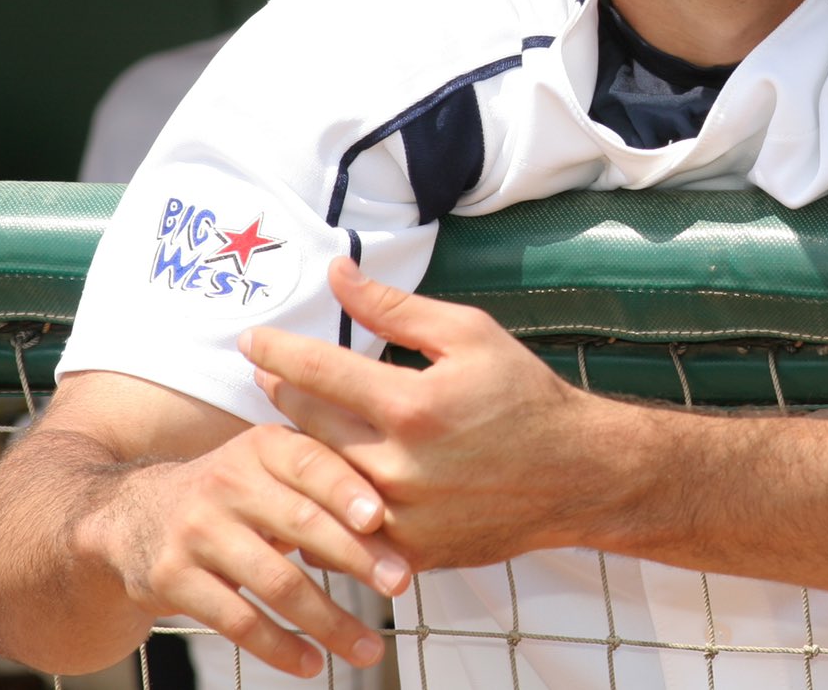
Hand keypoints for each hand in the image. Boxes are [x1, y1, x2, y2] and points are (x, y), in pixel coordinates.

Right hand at [86, 423, 410, 678]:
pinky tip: (311, 663)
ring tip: (369, 647)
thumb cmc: (233, 492)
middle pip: (300, 524)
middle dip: (356, 558)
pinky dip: (279, 647)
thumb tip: (412, 510)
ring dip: (328, 620)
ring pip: (274, 582)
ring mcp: (197, 532)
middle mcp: (227, 483)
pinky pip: (236, 620)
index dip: (345, 489)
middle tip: (400, 585)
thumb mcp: (270, 464)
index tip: (382, 518)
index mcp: (263, 447)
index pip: (311, 463)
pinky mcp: (173, 579)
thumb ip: (328, 474)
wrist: (130, 516)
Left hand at [240, 259, 613, 570]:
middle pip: (308, 425)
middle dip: (283, 394)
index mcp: (411, 406)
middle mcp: (398, 467)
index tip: (251, 340)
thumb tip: (338, 274)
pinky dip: (325, 501)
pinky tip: (321, 478)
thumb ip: (396, 308)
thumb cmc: (525, 397)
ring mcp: (399, 517)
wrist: (577, 476)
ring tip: (291, 423)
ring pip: (319, 479)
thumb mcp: (469, 335)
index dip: (277, 350)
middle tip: (270, 376)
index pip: (318, 371)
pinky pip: (341, 529)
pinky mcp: (407, 552)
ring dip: (297, 448)